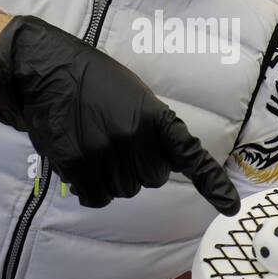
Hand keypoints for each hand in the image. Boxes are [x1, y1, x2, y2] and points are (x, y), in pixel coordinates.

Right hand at [0, 14, 239, 213]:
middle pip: (150, 180)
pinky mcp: (78, 164)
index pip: (189, 154)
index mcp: (154, 117)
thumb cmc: (92, 81)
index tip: (231, 208)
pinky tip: (83, 165)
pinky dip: (91, 189)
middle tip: (115, 142)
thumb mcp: (134, 95)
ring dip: (111, 178)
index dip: (211, 183)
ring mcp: (105, 152)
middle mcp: (134, 137)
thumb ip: (152, 127)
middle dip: (136, 168)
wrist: (46, 70)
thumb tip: (162, 163)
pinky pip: (96, 198)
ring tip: (94, 145)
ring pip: (123, 191)